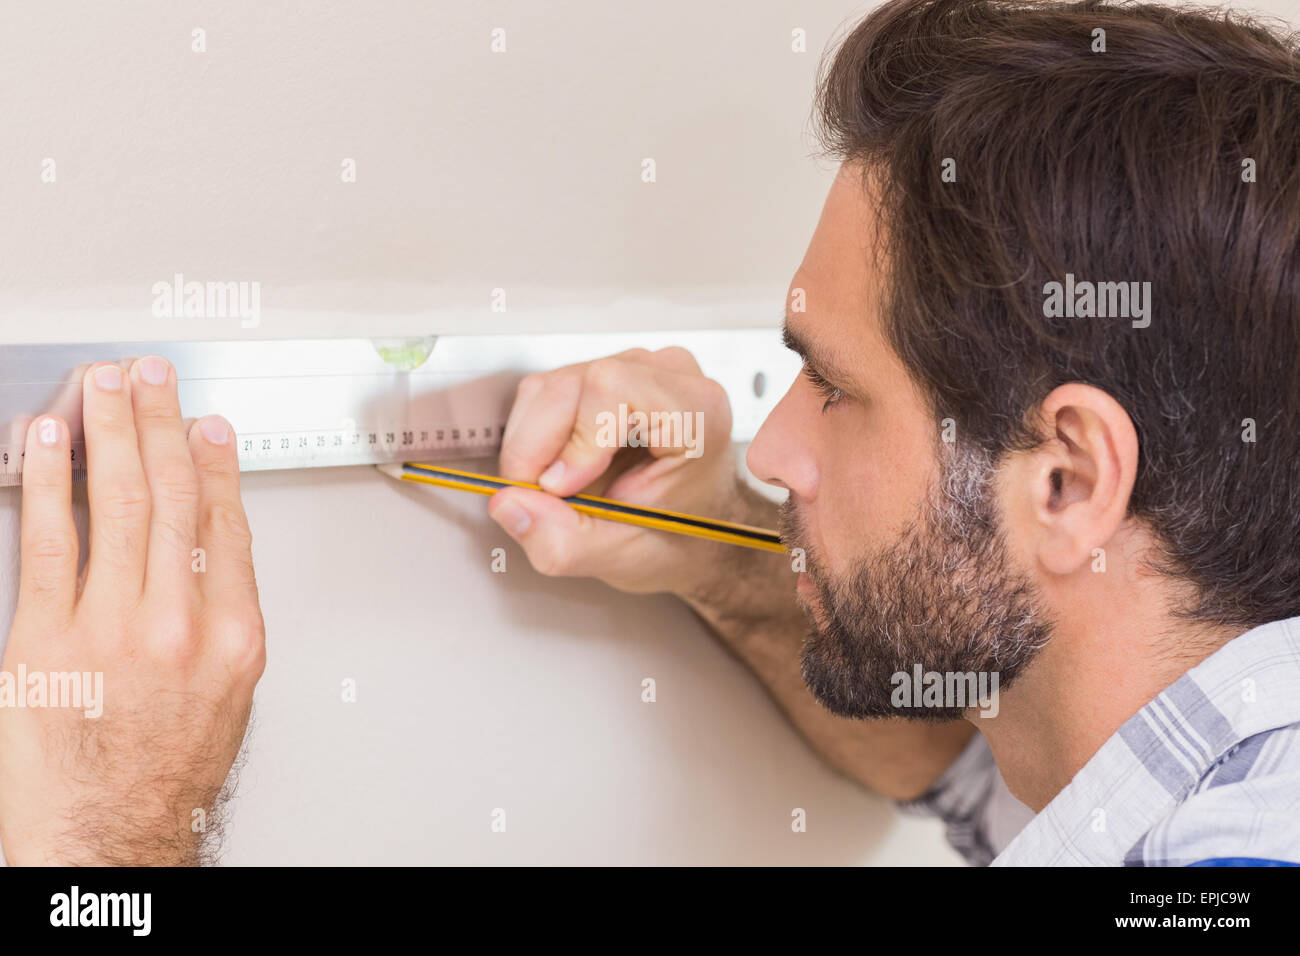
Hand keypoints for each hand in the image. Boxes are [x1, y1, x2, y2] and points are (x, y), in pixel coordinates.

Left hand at [0, 357, 265, 865]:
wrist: (113, 833)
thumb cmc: (172, 768)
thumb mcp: (232, 689)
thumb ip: (225, 612)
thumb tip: (208, 547)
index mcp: (232, 633)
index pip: (224, 521)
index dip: (212, 460)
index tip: (205, 423)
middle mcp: (177, 623)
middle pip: (171, 496)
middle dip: (159, 422)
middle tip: (150, 377)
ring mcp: (110, 627)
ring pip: (116, 502)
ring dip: (110, 430)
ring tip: (105, 387)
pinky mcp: (44, 640)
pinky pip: (48, 541)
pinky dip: (50, 481)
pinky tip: (51, 441)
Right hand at [488, 346, 768, 597]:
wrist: (693, 530)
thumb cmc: (676, 537)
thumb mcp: (619, 557)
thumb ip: (562, 540)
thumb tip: (508, 504)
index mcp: (694, 412)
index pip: (611, 388)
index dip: (574, 437)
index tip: (560, 487)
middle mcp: (670, 377)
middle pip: (570, 385)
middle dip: (537, 447)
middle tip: (540, 498)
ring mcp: (636, 368)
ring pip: (550, 386)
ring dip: (532, 443)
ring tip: (557, 487)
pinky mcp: (607, 373)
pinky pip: (548, 390)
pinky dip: (536, 434)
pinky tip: (561, 466)